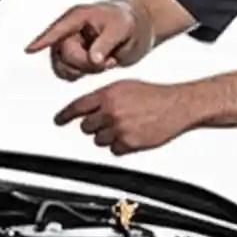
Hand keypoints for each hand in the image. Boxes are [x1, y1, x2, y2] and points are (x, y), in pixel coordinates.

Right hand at [25, 0, 148, 80]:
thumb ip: (106, 43)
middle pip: (64, 56)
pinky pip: (69, 73)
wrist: (139, 26)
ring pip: (64, 67)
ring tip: (107, 61)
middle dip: (86, 63)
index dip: (43, 40)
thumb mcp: (122, 29)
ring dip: (85, 70)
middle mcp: (71, 31)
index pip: (57, 30)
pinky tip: (100, 67)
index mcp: (79, 17)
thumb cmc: (130, 20)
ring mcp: (72, 45)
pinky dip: (84, 74)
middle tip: (109, 59)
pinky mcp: (76, 58)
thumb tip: (93, 59)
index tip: (29, 49)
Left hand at [54, 79, 200, 154]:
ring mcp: (119, 128)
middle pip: (86, 127)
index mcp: (108, 94)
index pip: (78, 106)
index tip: (58, 120)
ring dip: (109, 136)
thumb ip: (104, 96)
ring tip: (127, 126)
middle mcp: (111, 111)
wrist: (177, 105)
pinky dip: (121, 145)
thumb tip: (88, 106)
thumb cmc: (154, 95)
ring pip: (99, 140)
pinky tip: (134, 134)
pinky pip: (114, 150)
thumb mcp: (125, 87)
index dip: (65, 115)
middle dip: (94, 126)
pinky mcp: (128, 143)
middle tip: (110, 122)